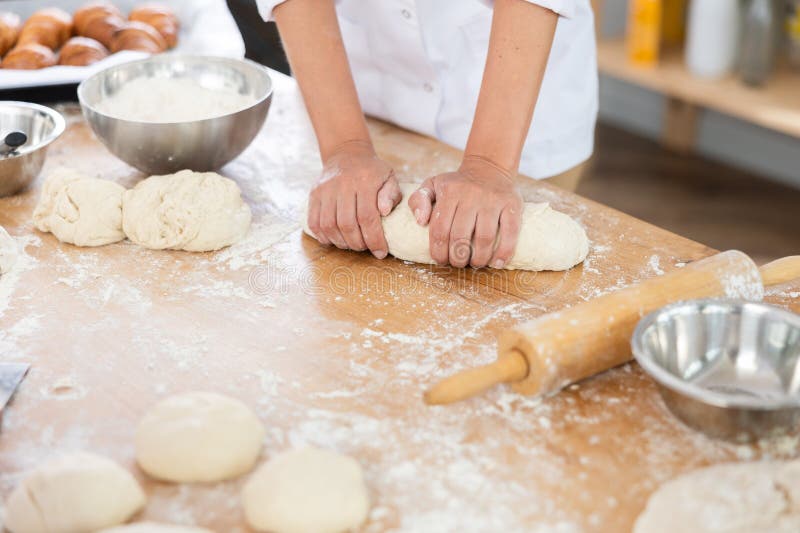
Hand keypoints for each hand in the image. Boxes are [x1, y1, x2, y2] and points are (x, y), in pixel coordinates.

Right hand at [307, 140, 401, 257]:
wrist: (347, 154)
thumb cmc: (372, 172)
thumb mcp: (389, 178)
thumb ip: (391, 195)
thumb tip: (384, 211)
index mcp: (365, 181)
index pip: (367, 217)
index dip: (374, 239)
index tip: (380, 252)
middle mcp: (343, 185)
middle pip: (347, 224)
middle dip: (358, 243)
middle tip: (365, 248)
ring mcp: (325, 189)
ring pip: (329, 225)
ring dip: (341, 242)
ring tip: (351, 245)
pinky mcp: (314, 194)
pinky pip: (314, 222)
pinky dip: (324, 236)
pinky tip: (335, 239)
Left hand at [408, 155, 522, 268]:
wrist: (488, 168)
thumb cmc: (457, 185)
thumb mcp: (433, 185)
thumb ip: (419, 200)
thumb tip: (420, 221)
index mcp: (450, 193)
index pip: (440, 229)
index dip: (439, 251)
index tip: (441, 261)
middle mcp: (471, 195)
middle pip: (461, 237)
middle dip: (457, 258)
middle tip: (458, 264)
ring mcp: (493, 200)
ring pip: (484, 238)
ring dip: (478, 258)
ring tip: (475, 263)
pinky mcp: (512, 204)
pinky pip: (511, 232)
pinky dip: (504, 251)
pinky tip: (497, 263)